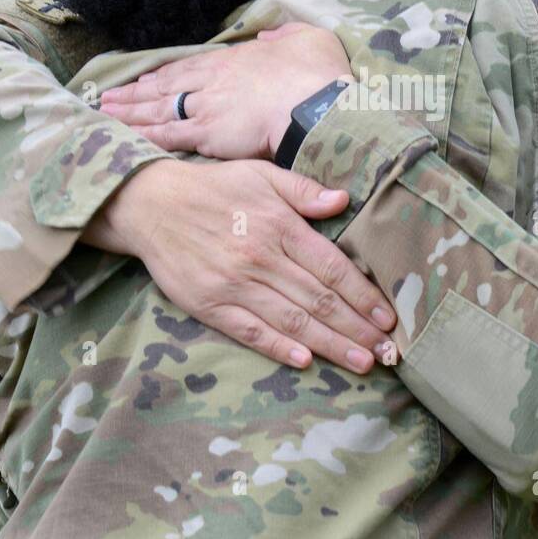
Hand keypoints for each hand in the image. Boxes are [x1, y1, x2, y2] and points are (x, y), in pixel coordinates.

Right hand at [82, 159, 395, 372]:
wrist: (150, 204)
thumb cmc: (214, 187)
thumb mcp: (261, 175)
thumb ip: (304, 190)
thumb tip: (344, 201)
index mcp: (279, 226)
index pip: (332, 268)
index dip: (363, 295)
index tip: (387, 317)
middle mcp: (261, 258)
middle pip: (319, 300)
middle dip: (357, 329)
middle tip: (387, 352)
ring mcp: (234, 284)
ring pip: (292, 321)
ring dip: (331, 345)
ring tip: (362, 363)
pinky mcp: (210, 305)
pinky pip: (250, 331)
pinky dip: (278, 348)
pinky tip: (306, 362)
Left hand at [98, 23, 352, 158]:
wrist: (315, 104)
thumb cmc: (318, 74)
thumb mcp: (308, 39)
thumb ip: (285, 35)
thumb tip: (269, 36)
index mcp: (234, 59)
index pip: (190, 67)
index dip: (165, 74)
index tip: (146, 79)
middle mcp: (212, 81)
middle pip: (165, 86)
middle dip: (136, 93)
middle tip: (110, 97)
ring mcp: (206, 107)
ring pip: (159, 110)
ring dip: (131, 113)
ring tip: (104, 115)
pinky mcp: (207, 135)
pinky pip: (167, 135)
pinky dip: (144, 135)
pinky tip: (125, 138)